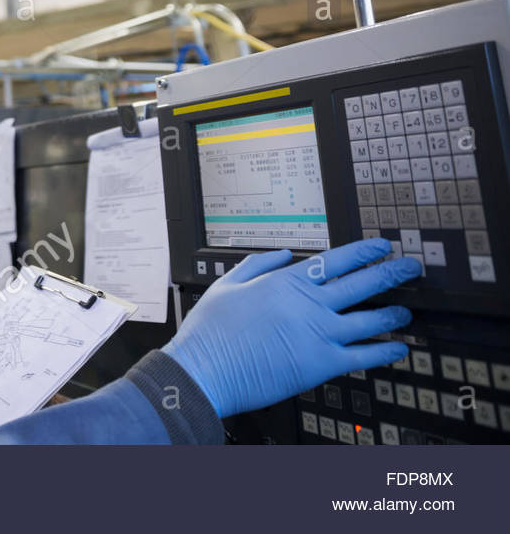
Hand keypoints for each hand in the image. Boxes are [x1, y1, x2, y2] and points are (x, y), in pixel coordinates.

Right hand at [163, 238, 420, 418]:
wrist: (206, 369)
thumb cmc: (211, 331)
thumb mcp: (227, 285)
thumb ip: (257, 265)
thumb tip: (284, 254)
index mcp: (286, 282)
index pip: (335, 261)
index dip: (363, 253)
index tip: (381, 247)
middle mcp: (309, 305)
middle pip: (362, 285)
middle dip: (391, 274)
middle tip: (410, 268)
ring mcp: (320, 334)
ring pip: (370, 319)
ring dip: (393, 314)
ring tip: (405, 311)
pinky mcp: (324, 364)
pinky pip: (365, 356)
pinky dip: (385, 351)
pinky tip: (398, 348)